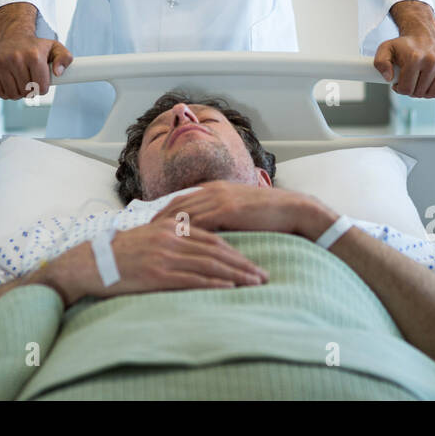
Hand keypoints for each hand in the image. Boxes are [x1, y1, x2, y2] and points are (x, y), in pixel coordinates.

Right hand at [0, 3, 72, 98]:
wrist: (12, 35)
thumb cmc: (34, 46)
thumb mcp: (55, 48)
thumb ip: (65, 58)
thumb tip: (58, 73)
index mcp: (34, 55)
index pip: (41, 88)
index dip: (42, 88)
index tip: (40, 81)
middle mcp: (16, 58)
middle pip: (26, 93)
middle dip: (30, 90)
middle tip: (29, 80)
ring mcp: (0, 62)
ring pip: (12, 94)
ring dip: (17, 93)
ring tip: (19, 81)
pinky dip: (5, 92)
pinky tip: (8, 82)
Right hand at [62, 215, 267, 299]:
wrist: (91, 262)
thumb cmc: (119, 253)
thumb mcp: (147, 237)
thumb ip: (171, 239)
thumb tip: (192, 248)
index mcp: (171, 228)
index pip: (212, 238)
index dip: (235, 251)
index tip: (252, 262)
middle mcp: (171, 239)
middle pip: (217, 251)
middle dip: (243, 264)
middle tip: (263, 275)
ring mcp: (165, 257)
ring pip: (209, 265)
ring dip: (236, 275)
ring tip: (255, 285)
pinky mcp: (157, 274)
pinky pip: (191, 280)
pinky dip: (213, 284)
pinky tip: (229, 289)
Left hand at [153, 180, 334, 239]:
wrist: (293, 210)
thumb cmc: (268, 215)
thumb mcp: (239, 210)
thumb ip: (220, 216)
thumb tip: (204, 231)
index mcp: (213, 188)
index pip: (179, 200)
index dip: (162, 215)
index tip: (147, 228)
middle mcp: (212, 190)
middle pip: (175, 205)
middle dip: (157, 222)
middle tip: (140, 238)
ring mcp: (220, 198)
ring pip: (184, 213)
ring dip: (165, 229)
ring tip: (151, 244)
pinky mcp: (228, 209)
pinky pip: (201, 222)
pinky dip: (185, 234)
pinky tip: (173, 247)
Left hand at [374, 32, 434, 97]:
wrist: (423, 33)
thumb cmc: (405, 44)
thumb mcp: (386, 49)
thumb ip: (380, 62)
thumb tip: (389, 78)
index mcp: (414, 58)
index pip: (407, 89)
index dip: (400, 89)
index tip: (400, 83)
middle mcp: (432, 60)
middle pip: (421, 93)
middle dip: (413, 90)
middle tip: (411, 80)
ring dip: (427, 91)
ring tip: (421, 80)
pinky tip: (434, 83)